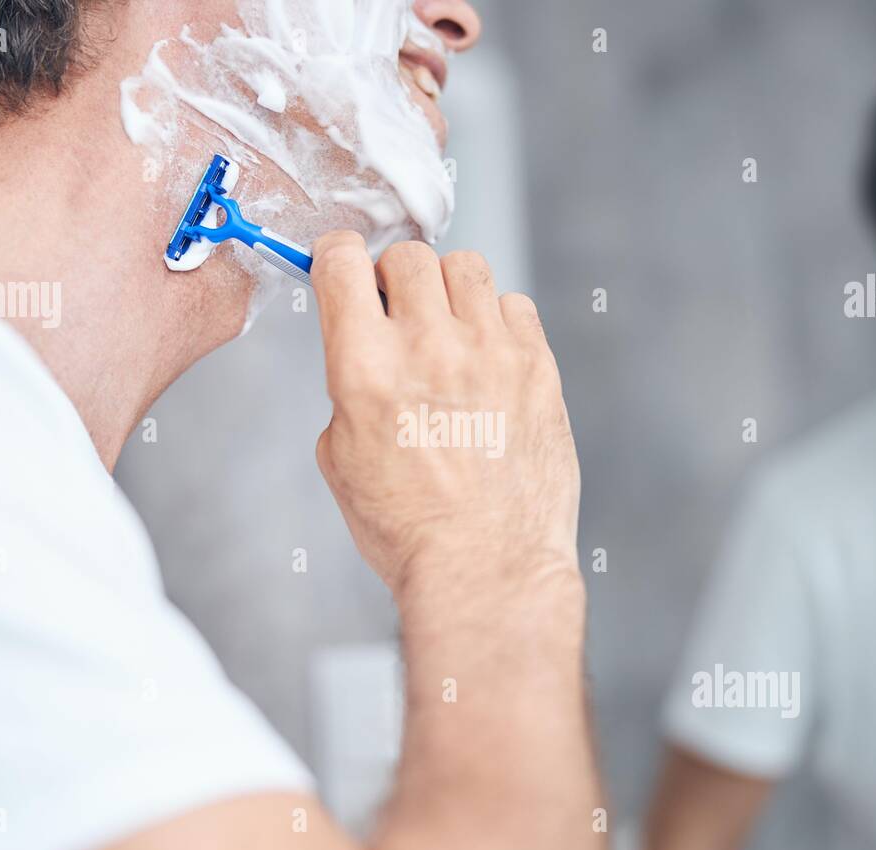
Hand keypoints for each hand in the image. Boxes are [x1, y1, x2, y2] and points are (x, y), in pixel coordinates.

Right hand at [310, 231, 580, 598]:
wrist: (486, 567)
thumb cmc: (410, 530)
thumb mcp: (340, 460)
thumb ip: (347, 390)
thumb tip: (363, 355)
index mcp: (365, 367)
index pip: (342, 260)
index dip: (337, 258)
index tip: (343, 268)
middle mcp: (429, 346)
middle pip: (408, 255)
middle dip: (394, 278)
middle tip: (399, 315)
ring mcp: (491, 352)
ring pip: (466, 267)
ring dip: (448, 290)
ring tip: (449, 332)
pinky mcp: (538, 367)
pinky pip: (515, 306)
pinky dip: (497, 321)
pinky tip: (489, 360)